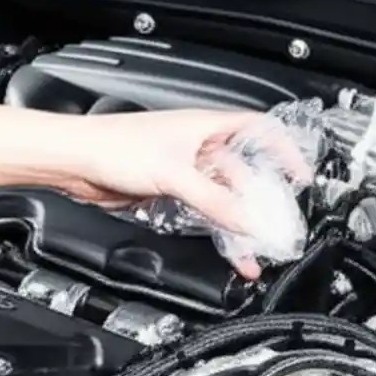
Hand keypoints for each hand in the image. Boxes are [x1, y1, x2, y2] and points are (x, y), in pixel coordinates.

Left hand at [66, 109, 313, 278]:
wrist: (76, 161)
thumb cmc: (114, 146)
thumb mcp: (175, 174)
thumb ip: (215, 200)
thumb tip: (248, 221)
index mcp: (206, 126)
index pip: (259, 131)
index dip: (283, 150)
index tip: (299, 176)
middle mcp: (198, 146)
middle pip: (243, 173)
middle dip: (261, 200)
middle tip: (275, 226)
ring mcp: (183, 168)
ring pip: (222, 196)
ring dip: (237, 221)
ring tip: (250, 248)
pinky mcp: (168, 189)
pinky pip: (201, 210)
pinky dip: (215, 226)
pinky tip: (223, 243)